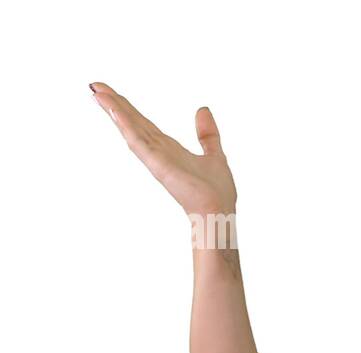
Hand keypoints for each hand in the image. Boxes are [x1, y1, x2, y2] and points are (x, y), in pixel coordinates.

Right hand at [89, 82, 236, 216]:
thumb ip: (207, 134)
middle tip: (95, 85)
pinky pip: (138, 142)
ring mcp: (155, 157)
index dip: (127, 108)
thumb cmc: (216, 192)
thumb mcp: (214, 154)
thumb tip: (202, 110)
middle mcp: (158, 151)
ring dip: (114, 110)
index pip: (143, 123)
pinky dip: (126, 126)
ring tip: (97, 92)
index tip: (111, 92)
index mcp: (169, 148)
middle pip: (132, 122)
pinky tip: (114, 111)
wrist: (218, 211)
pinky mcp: (157, 164)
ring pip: (131, 129)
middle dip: (114, 104)